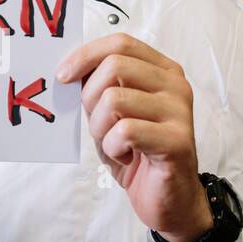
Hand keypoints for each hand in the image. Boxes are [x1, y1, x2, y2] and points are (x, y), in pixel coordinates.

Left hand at [56, 33, 212, 241]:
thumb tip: (67, 70)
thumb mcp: (112, 114)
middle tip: (97, 124)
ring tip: (114, 144)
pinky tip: (126, 156)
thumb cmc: (138, 153)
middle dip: (90, 97)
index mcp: (162, 70)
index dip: (85, 55)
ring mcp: (179, 111)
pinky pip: (125, 131)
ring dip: (100, 128)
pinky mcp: (177, 141)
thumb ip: (99, 88)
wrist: (168, 198)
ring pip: (115, 99)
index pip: (120, 42)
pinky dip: (113, 148)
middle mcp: (175, 85)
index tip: (62, 76)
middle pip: (115, 66)